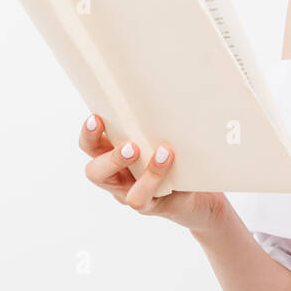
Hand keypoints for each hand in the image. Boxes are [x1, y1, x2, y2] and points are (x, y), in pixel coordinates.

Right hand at [78, 113, 228, 233]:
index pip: (91, 145)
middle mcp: (117, 177)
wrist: (201, 196)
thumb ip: (157, 124)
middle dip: (105, 153)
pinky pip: (140, 197)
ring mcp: (130, 193)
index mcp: (115, 156)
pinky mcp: (149, 205)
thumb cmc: (180, 161)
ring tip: (142, 149)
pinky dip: (152, 177)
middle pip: (94, 170)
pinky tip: (166, 159)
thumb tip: (165, 85)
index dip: (89, 133)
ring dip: (123, 164)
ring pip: (113, 186)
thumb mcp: (165, 139)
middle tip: (127, 143)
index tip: (96, 117)